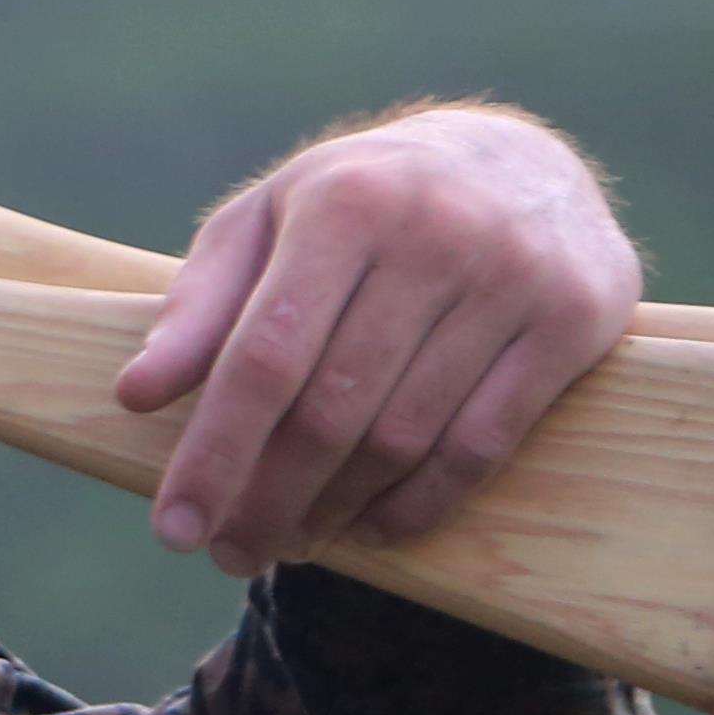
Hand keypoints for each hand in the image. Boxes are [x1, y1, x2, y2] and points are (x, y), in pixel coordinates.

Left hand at [110, 105, 640, 574]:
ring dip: (336, 511)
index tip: (172, 529)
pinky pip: (481, 445)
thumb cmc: (361, 202)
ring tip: (289, 542)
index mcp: (346, 204)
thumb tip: (136, 394)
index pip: (264, 357)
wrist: (521, 159)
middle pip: (331, 411)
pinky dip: (419, 504)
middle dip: (267, 499)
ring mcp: (514, 278)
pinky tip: (371, 529)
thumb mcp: (266, 222)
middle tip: (227, 555)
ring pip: (404, 437)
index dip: (214, 454)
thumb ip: (201, 305)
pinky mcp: (577, 319)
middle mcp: (436, 234)